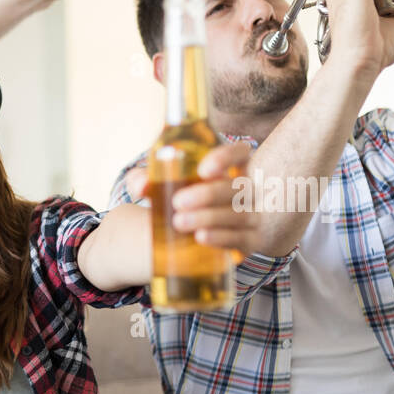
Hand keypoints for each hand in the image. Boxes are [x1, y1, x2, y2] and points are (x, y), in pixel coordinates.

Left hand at [131, 143, 258, 252]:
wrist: (182, 237)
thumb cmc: (174, 201)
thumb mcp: (158, 187)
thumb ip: (144, 180)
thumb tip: (142, 186)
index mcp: (230, 168)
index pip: (240, 153)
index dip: (227, 157)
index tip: (203, 170)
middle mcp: (246, 189)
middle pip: (238, 187)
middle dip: (208, 194)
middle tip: (177, 202)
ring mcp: (252, 215)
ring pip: (239, 214)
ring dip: (209, 217)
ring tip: (179, 222)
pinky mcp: (250, 241)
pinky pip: (242, 239)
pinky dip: (222, 238)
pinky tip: (201, 237)